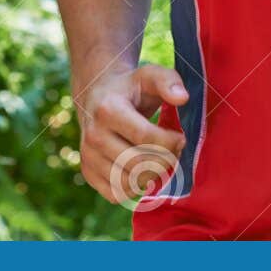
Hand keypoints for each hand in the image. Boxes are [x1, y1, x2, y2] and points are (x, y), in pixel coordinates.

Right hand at [75, 64, 187, 205]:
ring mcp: (87, 155)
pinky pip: (116, 194)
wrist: (98, 96)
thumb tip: (182, 98)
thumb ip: (168, 81)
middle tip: (173, 151)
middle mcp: (93, 135)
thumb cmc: (131, 88)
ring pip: (127, 183)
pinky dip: (134, 188)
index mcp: (108, 109)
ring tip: (158, 160)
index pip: (146, 138)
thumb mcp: (150, 75)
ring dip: (151, 177)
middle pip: (138, 164)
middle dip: (165, 161)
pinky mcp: (87, 172)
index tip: (180, 137)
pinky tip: (142, 170)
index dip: (171, 142)